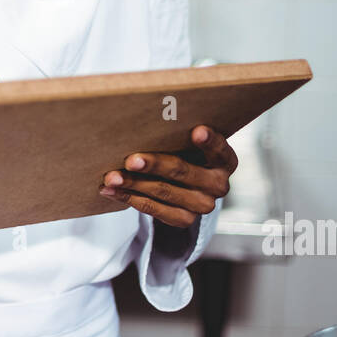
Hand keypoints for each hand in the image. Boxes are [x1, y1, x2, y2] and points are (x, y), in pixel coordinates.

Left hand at [98, 125, 237, 228]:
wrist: (188, 187)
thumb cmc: (186, 153)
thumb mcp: (190, 142)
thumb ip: (179, 134)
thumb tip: (146, 116)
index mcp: (225, 161)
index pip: (219, 149)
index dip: (209, 141)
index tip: (197, 131)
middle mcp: (218, 185)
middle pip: (182, 171)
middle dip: (153, 164)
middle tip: (131, 160)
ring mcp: (203, 205)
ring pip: (163, 191)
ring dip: (133, 183)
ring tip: (111, 176)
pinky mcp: (185, 220)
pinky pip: (154, 209)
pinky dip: (129, 198)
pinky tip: (112, 190)